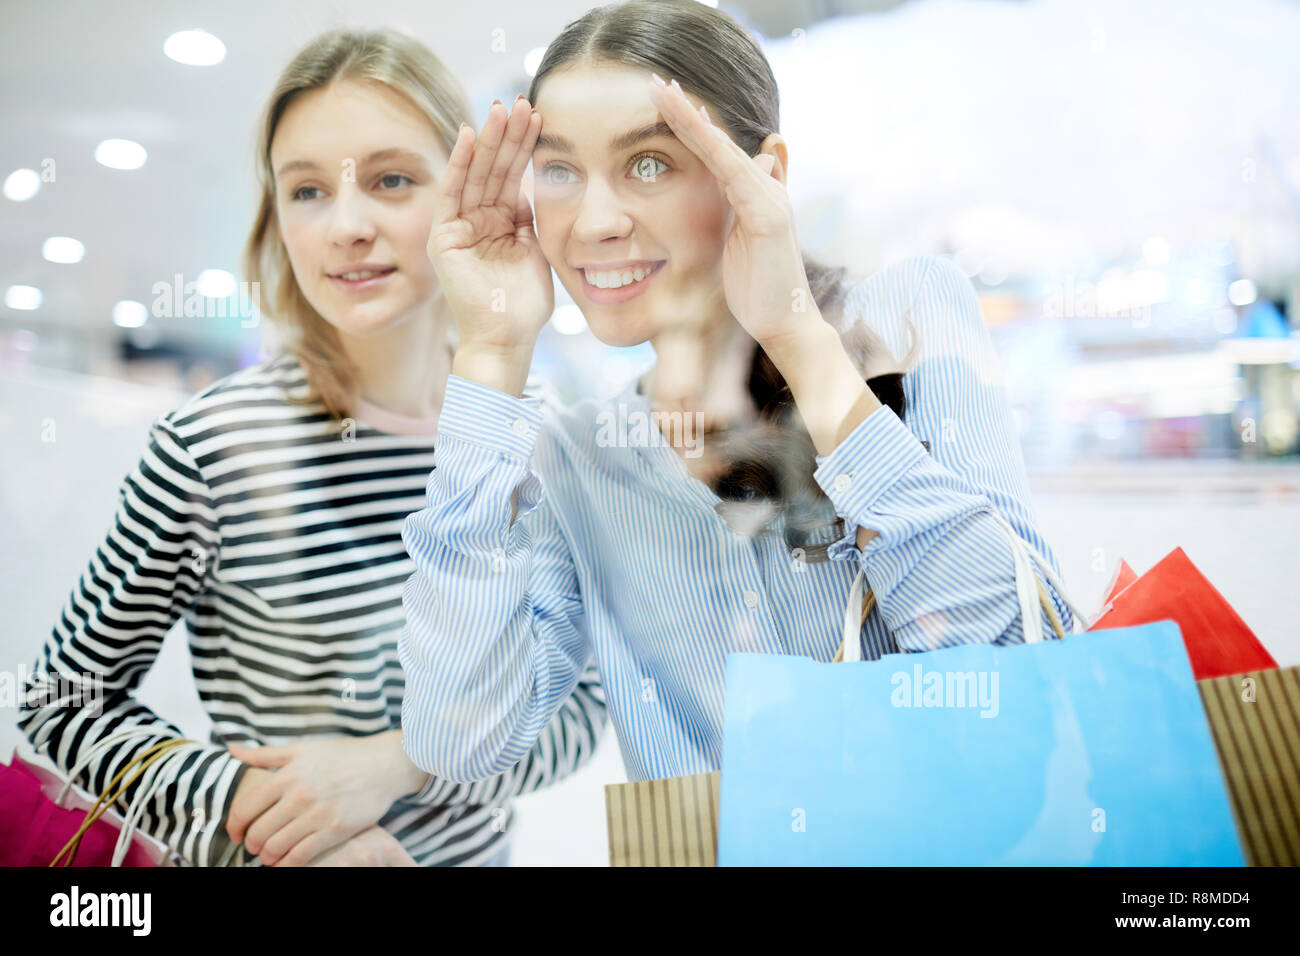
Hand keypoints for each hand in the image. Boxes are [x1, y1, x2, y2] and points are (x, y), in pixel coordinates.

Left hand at [224, 732, 425, 866]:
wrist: (383, 764)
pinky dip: (287, 864)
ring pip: (276, 848)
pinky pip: (301, 856)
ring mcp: (318, 814)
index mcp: (287, 775)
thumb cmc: (342, 755)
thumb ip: (264, 754)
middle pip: (258, 832)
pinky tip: (286, 862)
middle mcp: (299, 796)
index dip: (233, 826)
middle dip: (250, 844)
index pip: (245, 808)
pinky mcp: (335, 830)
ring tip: (269, 855)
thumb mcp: (302, 749)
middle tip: (254, 846)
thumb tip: (232, 749)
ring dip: (267, 857)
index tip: (236, 833)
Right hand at [428, 95, 552, 395]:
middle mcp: (477, 221)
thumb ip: (532, 217)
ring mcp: (459, 227)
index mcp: (501, 224)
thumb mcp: (537, 250)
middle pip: (493, 169)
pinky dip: (459, 163)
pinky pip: (452, 192)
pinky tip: (469, 134)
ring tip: (502, 108)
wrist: (507, 338)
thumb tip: (535, 182)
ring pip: (475, 175)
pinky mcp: (444, 237)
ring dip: (488, 140)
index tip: (540, 117)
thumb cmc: (525, 304)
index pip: (512, 176)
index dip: (524, 147)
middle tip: (522, 101)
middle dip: (507, 135)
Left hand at [647, 74, 817, 353]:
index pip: (717, 154)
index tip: (664, 101)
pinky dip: (715, 149)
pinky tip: (695, 126)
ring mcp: (771, 200)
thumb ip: (732, 218)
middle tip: (656, 82)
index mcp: (753, 196)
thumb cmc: (758, 292)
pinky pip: (736, 175)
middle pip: (719, 143)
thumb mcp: (735, 250)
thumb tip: (726, 204)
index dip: (691, 127)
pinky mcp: (769, 217)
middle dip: (687, 111)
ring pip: (725, 151)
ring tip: (665, 93)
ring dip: (693, 120)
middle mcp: (766, 190)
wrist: (785, 323)